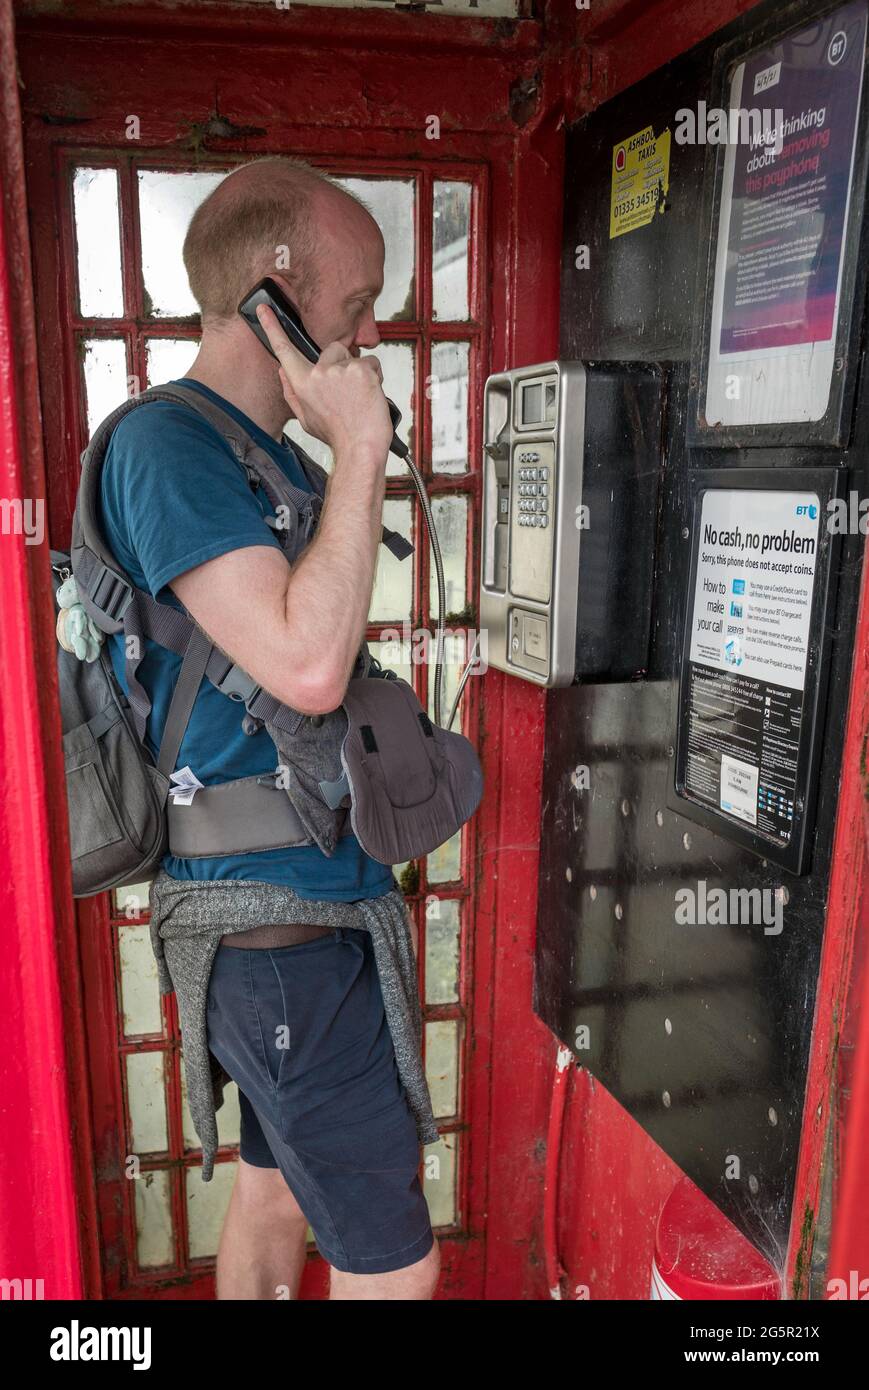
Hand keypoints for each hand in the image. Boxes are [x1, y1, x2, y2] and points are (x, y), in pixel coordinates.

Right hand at [256, 303, 391, 461]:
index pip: (284, 351)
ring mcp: (339, 370)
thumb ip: (292, 392)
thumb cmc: (337, 435)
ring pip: (354, 358)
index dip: (272, 328)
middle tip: (348, 392)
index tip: (263, 309)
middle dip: (342, 364)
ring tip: (360, 396)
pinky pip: (371, 364)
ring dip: (359, 372)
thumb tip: (283, 370)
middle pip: (332, 349)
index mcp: (302, 384)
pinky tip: (370, 395)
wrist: (360, 447)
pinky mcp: (360, 370)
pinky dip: (375, 376)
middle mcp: (318, 374)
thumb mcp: (306, 418)